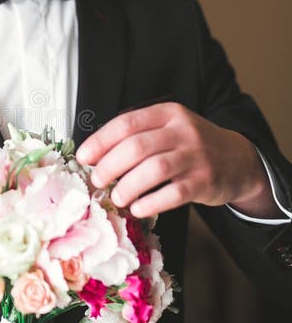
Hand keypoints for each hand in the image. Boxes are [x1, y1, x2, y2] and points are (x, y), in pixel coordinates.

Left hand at [76, 101, 276, 217]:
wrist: (238, 160)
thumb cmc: (191, 146)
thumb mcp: (169, 129)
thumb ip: (138, 136)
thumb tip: (95, 156)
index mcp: (168, 114)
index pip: (127, 123)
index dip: (100, 141)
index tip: (83, 157)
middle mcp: (183, 131)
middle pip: (137, 146)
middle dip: (110, 165)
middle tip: (97, 180)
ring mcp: (196, 156)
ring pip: (154, 169)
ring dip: (128, 186)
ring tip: (117, 196)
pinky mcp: (205, 182)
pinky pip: (173, 194)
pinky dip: (151, 203)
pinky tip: (138, 208)